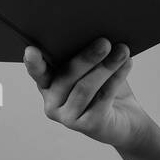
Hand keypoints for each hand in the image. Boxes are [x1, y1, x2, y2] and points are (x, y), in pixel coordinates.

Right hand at [23, 37, 151, 150]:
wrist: (128, 120)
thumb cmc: (108, 89)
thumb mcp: (95, 70)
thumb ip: (88, 55)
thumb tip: (98, 33)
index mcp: (49, 85)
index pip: (38, 72)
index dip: (33, 62)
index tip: (31, 50)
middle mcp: (52, 103)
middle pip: (66, 76)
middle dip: (86, 57)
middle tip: (104, 42)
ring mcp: (68, 117)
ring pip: (85, 87)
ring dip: (106, 66)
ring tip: (122, 50)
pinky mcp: (88, 126)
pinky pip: (102, 98)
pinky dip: (116, 78)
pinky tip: (127, 63)